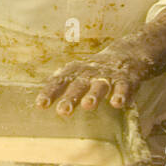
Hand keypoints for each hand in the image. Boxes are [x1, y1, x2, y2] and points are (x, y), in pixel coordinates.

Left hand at [36, 35, 160, 116]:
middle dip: (71, 98)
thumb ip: (60, 84)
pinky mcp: (125, 79)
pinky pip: (123, 87)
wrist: (127, 54)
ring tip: (88, 105)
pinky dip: (121, 95)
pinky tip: (118, 104)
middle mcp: (89, 73)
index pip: (59, 82)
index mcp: (75, 72)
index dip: (50, 92)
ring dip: (94, 95)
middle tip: (62, 112)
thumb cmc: (94, 70)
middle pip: (78, 86)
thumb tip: (38, 101)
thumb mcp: (76, 73)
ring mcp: (107, 76)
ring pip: (99, 86)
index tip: (41, 105)